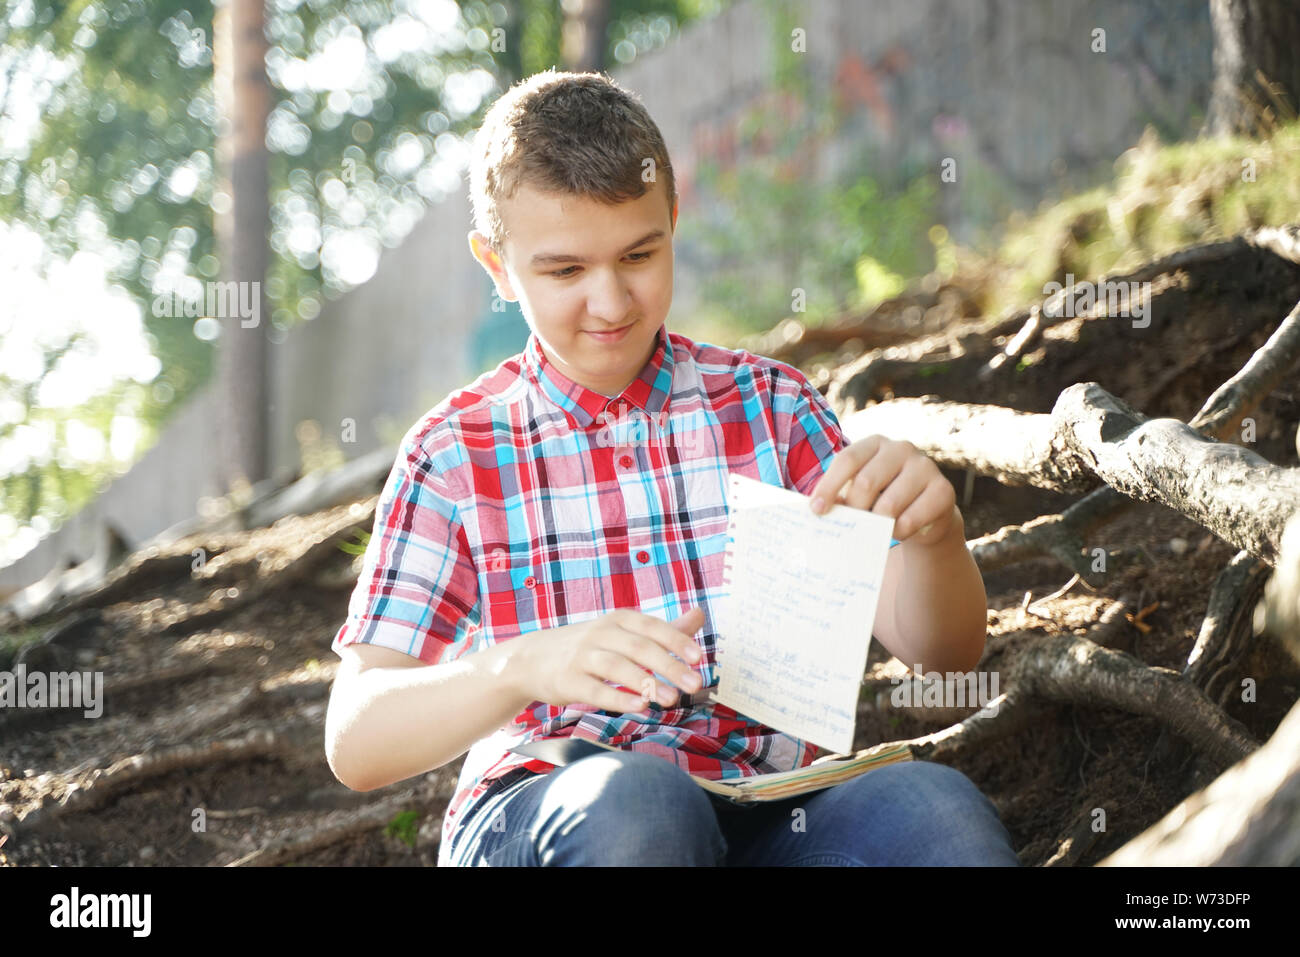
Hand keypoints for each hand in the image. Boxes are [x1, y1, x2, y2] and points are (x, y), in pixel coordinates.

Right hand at [513, 607, 706, 712]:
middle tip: (696, 684)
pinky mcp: (568, 681)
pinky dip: (618, 697)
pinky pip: (595, 689)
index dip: (676, 640)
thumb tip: (700, 614)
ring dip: (647, 682)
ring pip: (617, 667)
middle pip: (639, 647)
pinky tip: (640, 706)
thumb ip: (663, 628)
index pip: (651, 626)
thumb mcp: (623, 631)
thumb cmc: (588, 646)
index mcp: (618, 619)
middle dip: (669, 665)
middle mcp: (600, 633)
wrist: (531, 658)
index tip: (699, 657)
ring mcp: (582, 656)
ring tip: (672, 700)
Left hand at [808, 436, 956, 546]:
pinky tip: (896, 532)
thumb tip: (818, 509)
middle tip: (849, 526)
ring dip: (876, 525)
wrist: (928, 514)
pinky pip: (911, 519)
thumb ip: (842, 494)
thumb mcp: (862, 491)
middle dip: (853, 510)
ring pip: (888, 504)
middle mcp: (901, 449)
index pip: (847, 459)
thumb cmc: (884, 498)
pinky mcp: (944, 490)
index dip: (828, 486)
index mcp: (875, 444)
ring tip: (873, 531)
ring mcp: (925, 467)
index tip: (816, 510)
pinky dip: (897, 532)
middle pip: (866, 482)